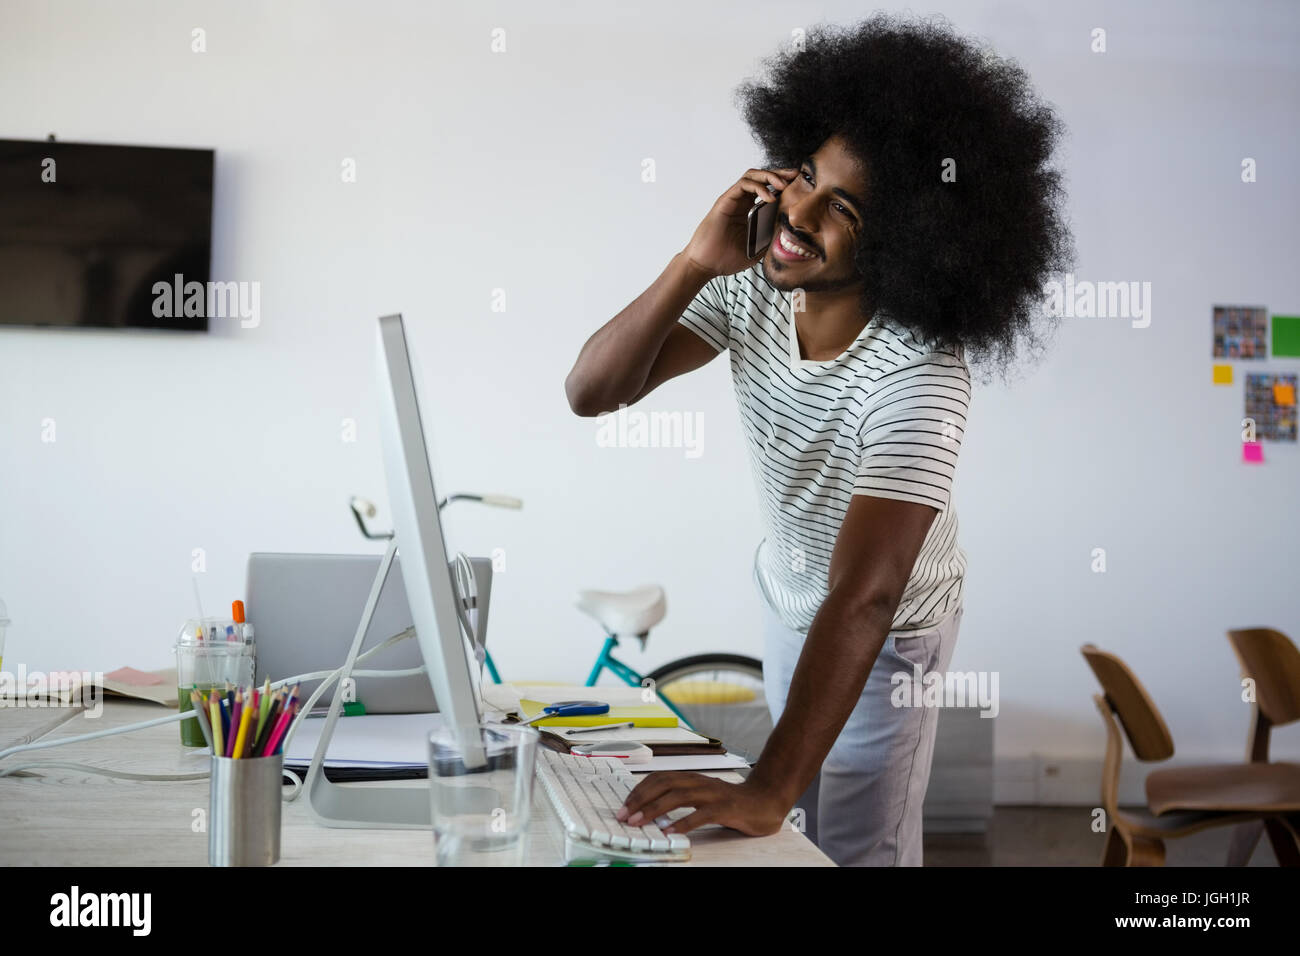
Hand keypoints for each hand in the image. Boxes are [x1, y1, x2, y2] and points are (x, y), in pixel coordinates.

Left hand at [616, 771, 789, 836]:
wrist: (765, 801)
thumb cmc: (732, 802)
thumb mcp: (703, 796)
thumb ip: (682, 799)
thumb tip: (652, 809)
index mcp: (692, 779)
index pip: (659, 778)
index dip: (639, 790)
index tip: (624, 805)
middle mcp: (700, 782)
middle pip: (664, 785)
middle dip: (640, 800)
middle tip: (624, 815)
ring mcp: (712, 794)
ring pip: (678, 796)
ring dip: (654, 810)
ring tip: (638, 822)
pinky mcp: (725, 807)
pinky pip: (701, 814)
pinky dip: (683, 822)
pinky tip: (670, 831)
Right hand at [681, 167, 797, 279]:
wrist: (706, 265)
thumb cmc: (727, 259)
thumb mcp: (758, 248)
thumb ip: (772, 237)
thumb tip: (791, 229)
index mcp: (749, 210)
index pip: (768, 189)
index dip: (783, 184)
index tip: (799, 185)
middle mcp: (741, 202)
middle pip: (762, 177)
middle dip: (780, 173)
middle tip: (796, 175)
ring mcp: (733, 200)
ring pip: (752, 176)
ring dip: (770, 176)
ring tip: (783, 185)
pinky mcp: (725, 201)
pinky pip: (743, 185)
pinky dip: (758, 187)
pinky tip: (770, 198)